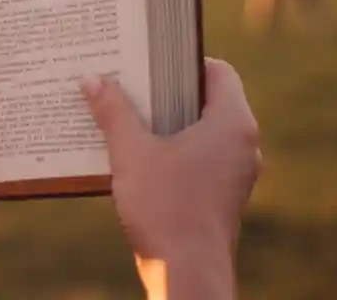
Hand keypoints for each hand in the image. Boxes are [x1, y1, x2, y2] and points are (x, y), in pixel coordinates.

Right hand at [81, 58, 260, 299]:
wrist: (188, 274)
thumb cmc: (165, 208)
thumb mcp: (131, 153)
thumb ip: (113, 112)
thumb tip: (92, 79)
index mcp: (232, 123)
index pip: (217, 71)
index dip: (183, 62)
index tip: (150, 62)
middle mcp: (244, 144)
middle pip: (208, 99)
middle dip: (168, 92)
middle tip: (131, 83)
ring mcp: (236, 173)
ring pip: (203, 131)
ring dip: (169, 123)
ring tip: (127, 117)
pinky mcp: (224, 196)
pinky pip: (202, 159)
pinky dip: (175, 151)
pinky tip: (138, 156)